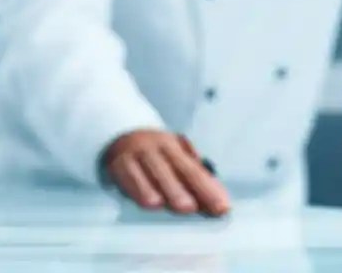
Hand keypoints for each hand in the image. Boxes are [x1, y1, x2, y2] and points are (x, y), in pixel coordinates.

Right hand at [102, 130, 230, 215]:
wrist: (118, 135)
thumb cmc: (154, 152)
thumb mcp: (173, 155)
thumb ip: (192, 172)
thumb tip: (215, 193)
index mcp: (175, 146)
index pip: (195, 170)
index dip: (209, 188)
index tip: (222, 207)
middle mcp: (158, 149)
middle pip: (179, 170)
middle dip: (193, 190)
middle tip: (202, 207)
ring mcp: (138, 155)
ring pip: (155, 173)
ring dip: (170, 191)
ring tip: (183, 207)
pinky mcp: (118, 165)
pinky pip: (131, 178)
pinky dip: (142, 191)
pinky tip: (152, 203)